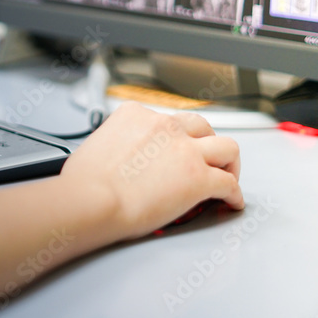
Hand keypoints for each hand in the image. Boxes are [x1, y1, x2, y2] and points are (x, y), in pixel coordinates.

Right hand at [60, 103, 242, 240]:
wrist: (90, 201)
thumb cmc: (84, 183)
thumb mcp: (95, 145)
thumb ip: (114, 145)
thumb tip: (114, 159)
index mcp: (137, 115)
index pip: (167, 120)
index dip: (175, 138)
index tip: (175, 151)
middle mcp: (165, 126)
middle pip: (202, 127)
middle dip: (207, 143)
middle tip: (207, 160)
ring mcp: (185, 151)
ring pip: (226, 147)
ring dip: (230, 163)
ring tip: (229, 176)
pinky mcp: (199, 178)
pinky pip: (228, 184)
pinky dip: (233, 195)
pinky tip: (231, 202)